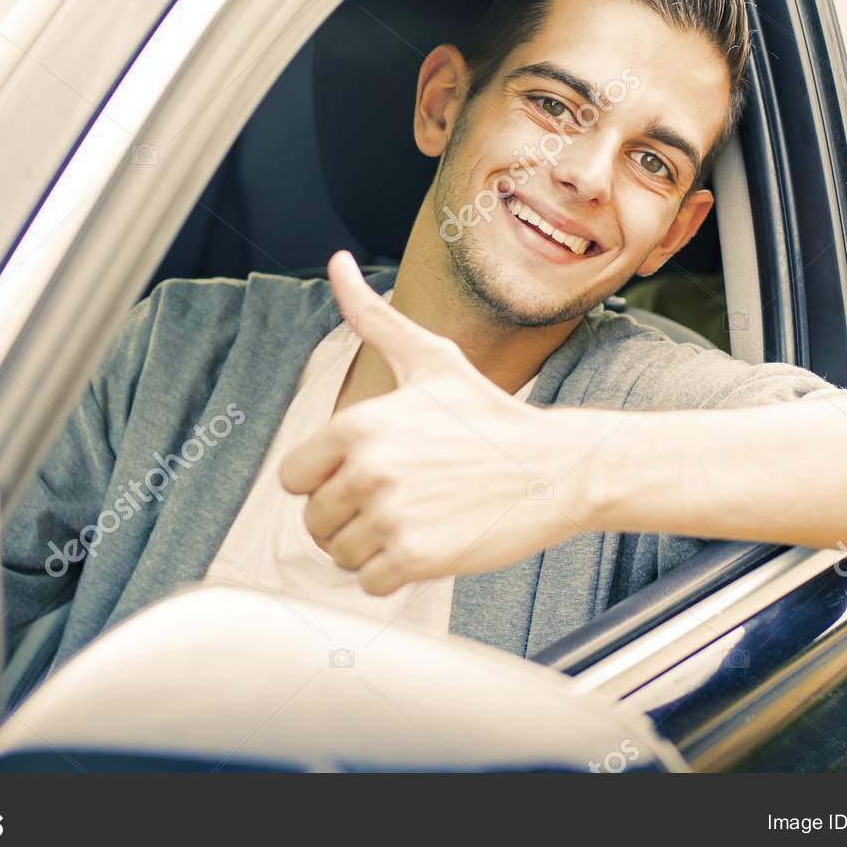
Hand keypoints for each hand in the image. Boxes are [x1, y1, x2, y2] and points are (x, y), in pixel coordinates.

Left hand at [279, 252, 596, 595]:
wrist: (552, 466)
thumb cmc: (487, 412)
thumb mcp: (428, 358)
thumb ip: (371, 317)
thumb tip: (336, 263)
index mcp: (358, 425)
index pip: (293, 477)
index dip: (325, 480)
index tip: (366, 473)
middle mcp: (367, 471)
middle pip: (314, 521)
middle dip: (348, 517)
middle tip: (398, 501)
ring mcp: (390, 517)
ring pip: (339, 555)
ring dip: (370, 547)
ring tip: (415, 519)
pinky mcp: (415, 559)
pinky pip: (370, 583)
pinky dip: (394, 574)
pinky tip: (430, 542)